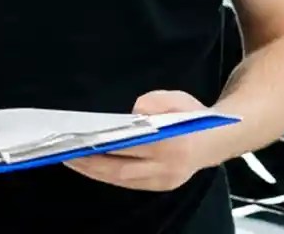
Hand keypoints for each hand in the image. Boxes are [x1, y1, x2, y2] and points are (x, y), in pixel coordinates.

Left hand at [63, 90, 212, 190]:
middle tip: (66, 153)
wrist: (217, 141)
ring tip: (72, 159)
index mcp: (172, 145)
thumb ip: (156, 101)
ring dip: (94, 172)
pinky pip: (128, 183)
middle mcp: (166, 168)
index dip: (104, 145)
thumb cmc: (194, 116)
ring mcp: (163, 181)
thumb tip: (134, 112)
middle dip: (90, 163)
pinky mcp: (160, 186)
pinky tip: (91, 165)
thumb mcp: (177, 98)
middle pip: (120, 170)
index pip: (130, 147)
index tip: (81, 139)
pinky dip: (107, 175)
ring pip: (122, 181)